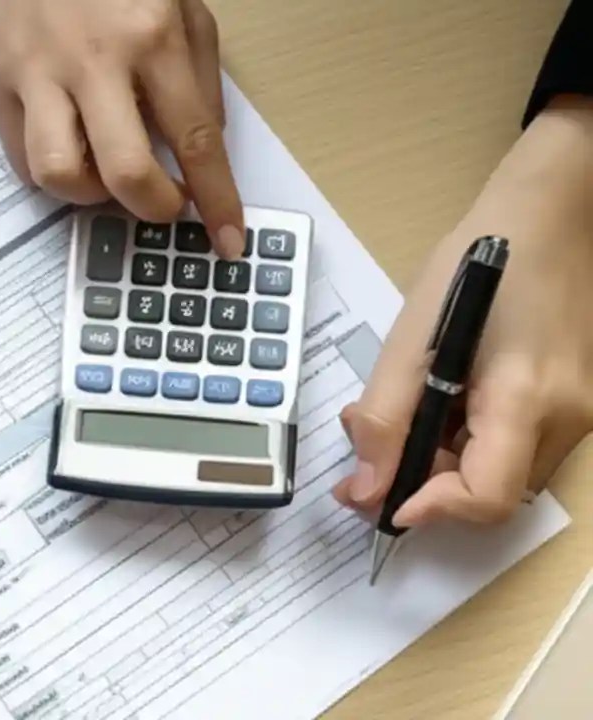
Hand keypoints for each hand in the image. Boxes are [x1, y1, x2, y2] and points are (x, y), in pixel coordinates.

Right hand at [0, 0, 245, 257]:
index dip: (216, 199)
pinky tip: (68, 149)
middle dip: (154, 207)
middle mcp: (95, 61)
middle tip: (163, 204)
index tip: (227, 240)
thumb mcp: (178, 2)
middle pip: (126, 173)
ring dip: (91, 194)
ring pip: (60, 176)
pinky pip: (21, 158)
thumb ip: (197, 74)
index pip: (195, 139)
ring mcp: (37, 74)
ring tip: (105, 173)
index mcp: (152, 36)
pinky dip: (51, 172)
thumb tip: (203, 149)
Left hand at [334, 95, 592, 527]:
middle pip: (489, 493)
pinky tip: (434, 401)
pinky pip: (513, 446)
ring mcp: (575, 414)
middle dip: (421, 481)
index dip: (426, 508)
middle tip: (368, 448)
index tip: (374, 493)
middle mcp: (566, 420)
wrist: (549, 213)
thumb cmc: (480, 259)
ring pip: (499, 474)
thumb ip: (386, 418)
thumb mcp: (413, 338)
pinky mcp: (569, 402)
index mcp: (530, 401)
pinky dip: (465, 440)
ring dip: (439, 460)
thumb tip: (365, 489)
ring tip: (399, 412)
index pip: (485, 499)